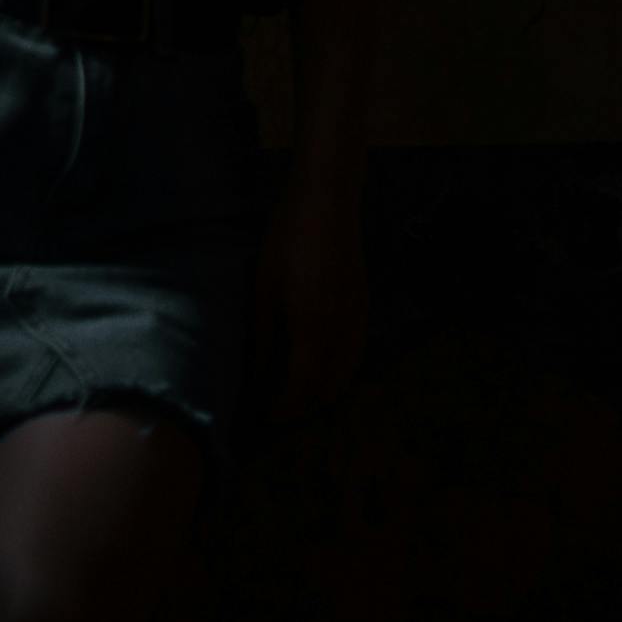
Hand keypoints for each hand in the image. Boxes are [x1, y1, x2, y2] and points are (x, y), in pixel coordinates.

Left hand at [252, 201, 365, 428]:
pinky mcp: (364, 305)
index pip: (302, 386)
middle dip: (305, 404)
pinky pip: (356, 351)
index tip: (267, 418)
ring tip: (298, 392)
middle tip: (279, 409)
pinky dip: (341, 367)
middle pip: (329, 386)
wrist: (329, 203)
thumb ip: (263, 334)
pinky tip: (323, 363)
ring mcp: (359, 318)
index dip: (285, 408)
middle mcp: (343, 331)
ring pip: (348, 371)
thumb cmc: (288, 241)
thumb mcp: (265, 288)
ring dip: (326, 388)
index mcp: (314, 329)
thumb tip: (257, 371)